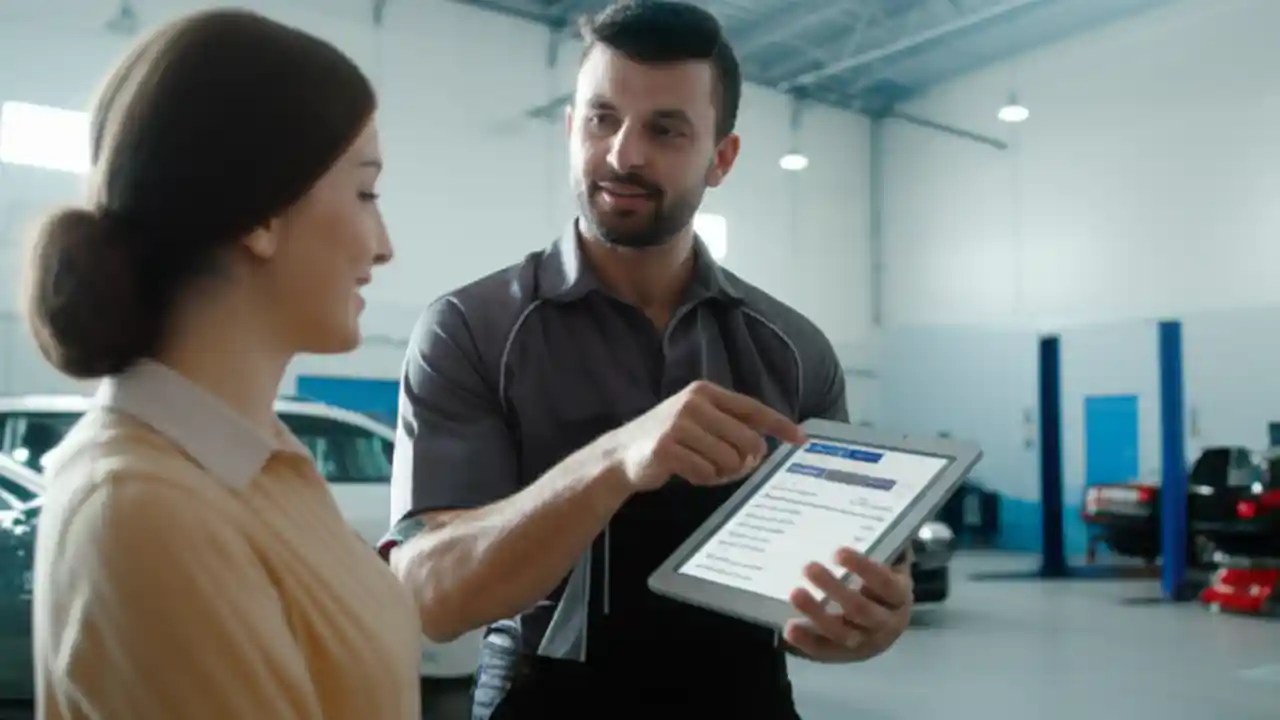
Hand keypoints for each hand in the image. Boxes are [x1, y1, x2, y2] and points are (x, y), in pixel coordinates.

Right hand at [607, 381, 805, 492]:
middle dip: (744, 462)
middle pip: (747, 441)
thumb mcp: (698, 420)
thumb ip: (730, 426)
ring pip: (729, 460)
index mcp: (705, 392)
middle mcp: (694, 403)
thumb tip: (764, 445)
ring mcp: (679, 424)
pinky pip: (706, 473)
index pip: (753, 408)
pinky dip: (702, 479)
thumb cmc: (668, 439)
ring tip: (702, 467)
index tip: (801, 439)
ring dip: (721, 473)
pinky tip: (687, 472)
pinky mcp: (667, 448)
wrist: (621, 454)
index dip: (780, 424)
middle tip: (727, 467)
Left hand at [783, 546, 913, 663]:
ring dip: (817, 614)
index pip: (884, 582)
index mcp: (899, 596)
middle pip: (861, 609)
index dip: (863, 568)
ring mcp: (866, 644)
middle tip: (809, 567)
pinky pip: (825, 651)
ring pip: (843, 633)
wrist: (884, 624)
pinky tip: (789, 627)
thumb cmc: (879, 584)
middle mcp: (887, 624)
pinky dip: (807, 640)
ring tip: (795, 593)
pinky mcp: (844, 656)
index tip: (837, 552)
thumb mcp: (888, 565)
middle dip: (834, 588)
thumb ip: (885, 545)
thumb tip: (879, 514)